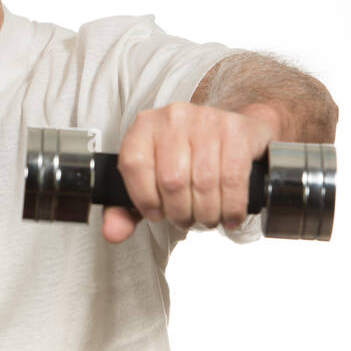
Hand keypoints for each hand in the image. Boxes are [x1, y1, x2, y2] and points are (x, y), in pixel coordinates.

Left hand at [102, 102, 281, 243]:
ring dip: (207, 214)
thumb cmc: (188, 160)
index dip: (144, 198)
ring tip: (207, 218)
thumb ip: (125, 209)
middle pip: (171, 180)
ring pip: (203, 183)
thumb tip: (113, 233)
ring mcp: (207, 120)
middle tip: (187, 220)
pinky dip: (231, 207)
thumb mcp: (151, 182)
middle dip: (180, 213)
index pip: (133, 164)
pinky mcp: (237, 130)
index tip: (156, 213)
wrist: (233, 134)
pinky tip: (229, 215)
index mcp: (144, 126)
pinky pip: (232, 180)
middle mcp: (173, 117)